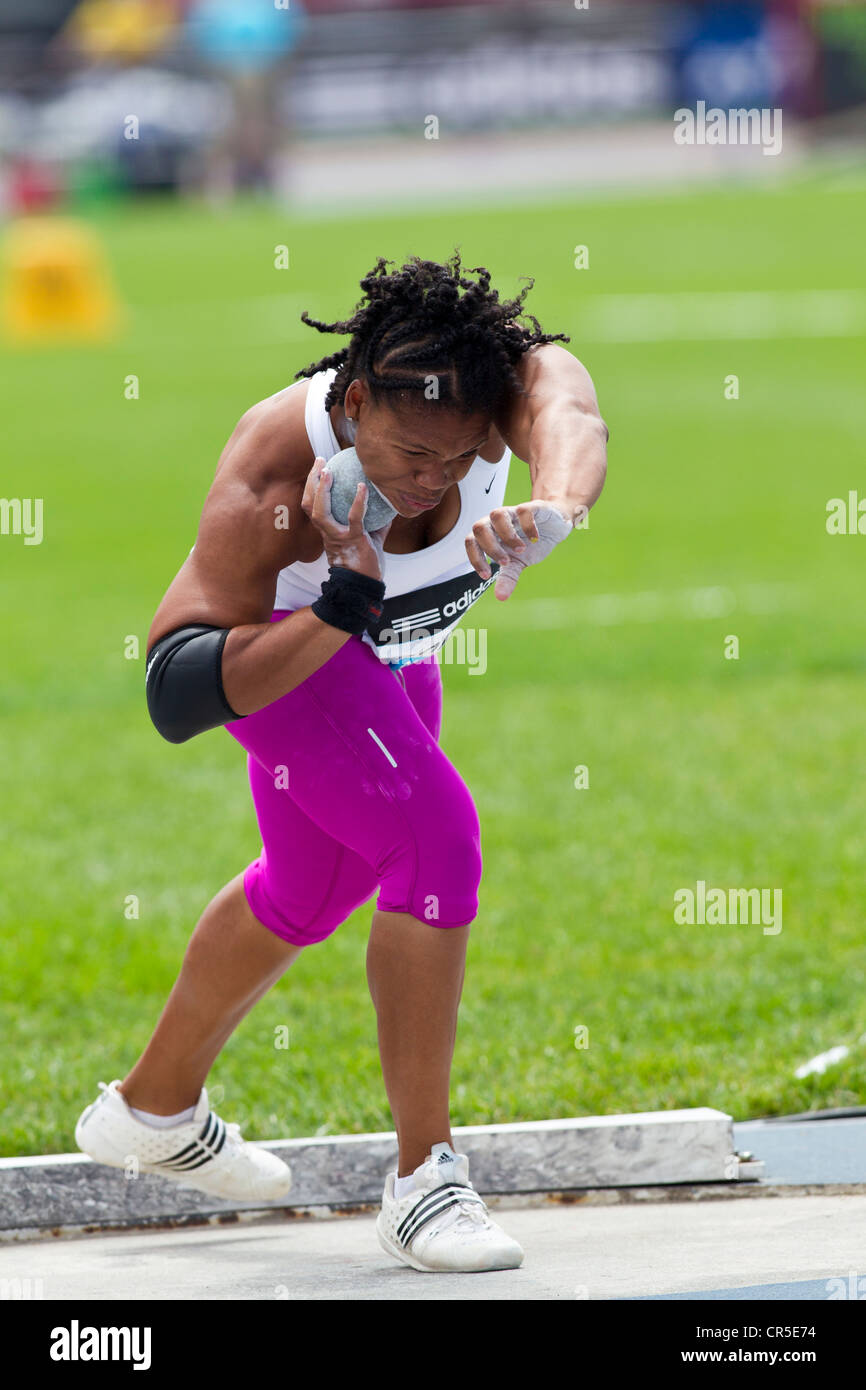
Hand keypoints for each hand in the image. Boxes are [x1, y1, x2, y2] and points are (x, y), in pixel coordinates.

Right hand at [301, 457, 392, 581]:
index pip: (312, 505)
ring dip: (322, 490)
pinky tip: (362, 487)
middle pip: (308, 504)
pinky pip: (354, 518)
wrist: (365, 585)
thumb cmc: (366, 562)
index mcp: (328, 530)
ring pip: (320, 511)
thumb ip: (376, 520)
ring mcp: (337, 536)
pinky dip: (357, 501)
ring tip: (329, 471)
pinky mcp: (353, 539)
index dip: (312, 486)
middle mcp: (327, 531)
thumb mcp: (371, 537)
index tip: (319, 468)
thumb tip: (389, 501)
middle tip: (321, 461)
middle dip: (311, 481)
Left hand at [465, 501, 573, 600]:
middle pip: (478, 527)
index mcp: (489, 535)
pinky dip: (528, 527)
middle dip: (491, 548)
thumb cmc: (530, 544)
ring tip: (521, 550)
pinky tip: (535, 538)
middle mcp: (496, 522)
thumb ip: (508, 577)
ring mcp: (512, 513)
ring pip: (496, 514)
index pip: (471, 542)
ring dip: (507, 536)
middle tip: (506, 562)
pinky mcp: (530, 507)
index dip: (475, 559)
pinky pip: (523, 511)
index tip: (488, 575)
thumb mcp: (519, 563)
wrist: (554, 527)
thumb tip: (501, 598)